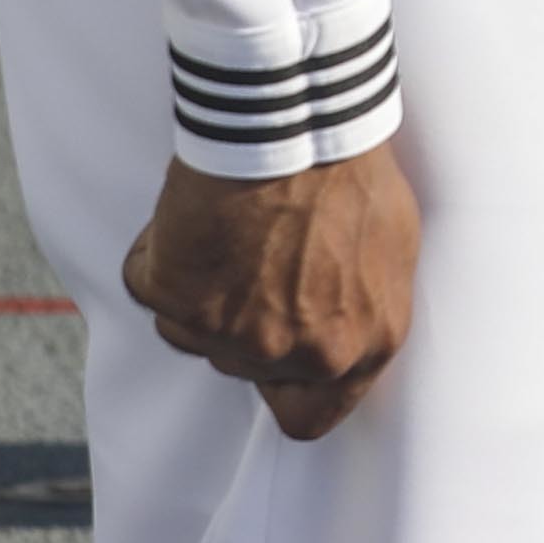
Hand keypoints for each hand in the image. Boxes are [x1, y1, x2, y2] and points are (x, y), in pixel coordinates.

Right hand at [127, 146, 418, 440]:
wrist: (294, 124)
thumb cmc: (348, 174)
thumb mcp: (391, 253)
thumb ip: (360, 312)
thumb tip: (338, 337)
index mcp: (359, 347)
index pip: (309, 418)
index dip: (287, 388)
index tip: (276, 364)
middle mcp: (293, 354)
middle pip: (244, 364)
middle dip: (246, 318)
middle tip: (262, 254)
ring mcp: (228, 333)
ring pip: (193, 327)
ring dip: (203, 285)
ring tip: (238, 225)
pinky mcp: (171, 301)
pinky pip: (152, 283)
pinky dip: (163, 251)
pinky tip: (199, 213)